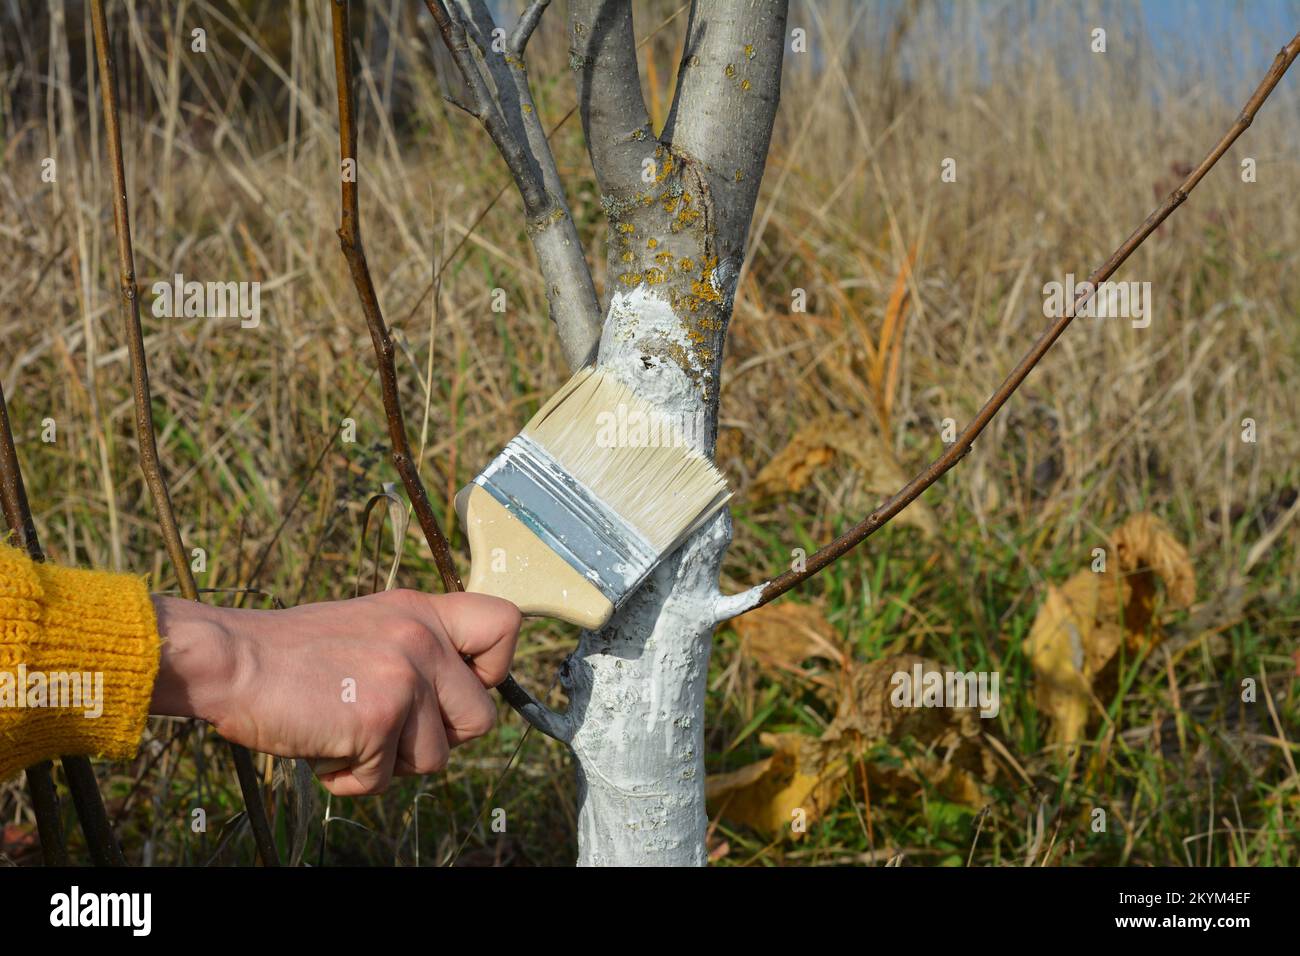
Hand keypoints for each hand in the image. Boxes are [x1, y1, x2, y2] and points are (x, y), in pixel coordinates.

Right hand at [149, 589, 520, 795]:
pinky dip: (350, 777)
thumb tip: (457, 697)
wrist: (231, 660)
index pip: (505, 625)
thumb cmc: (290, 652)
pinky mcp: (378, 720)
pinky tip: (322, 745)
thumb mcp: (371, 625)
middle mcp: (423, 640)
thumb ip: (418, 649)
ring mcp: (404, 680)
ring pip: (435, 759)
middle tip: (386, 728)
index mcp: (423, 612)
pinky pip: (384, 780)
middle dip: (436, 740)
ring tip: (344, 732)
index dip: (494, 670)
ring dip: (388, 762)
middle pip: (480, 719)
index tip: (459, 688)